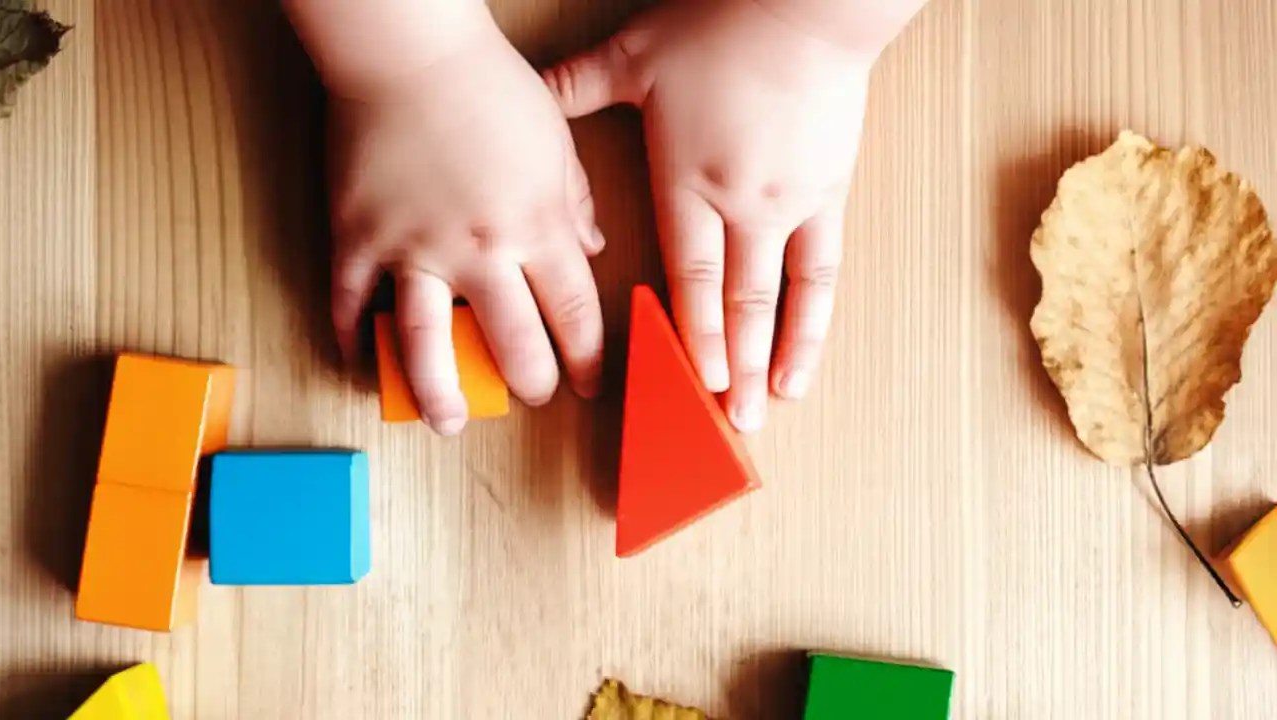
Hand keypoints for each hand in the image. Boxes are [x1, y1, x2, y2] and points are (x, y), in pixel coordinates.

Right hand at [328, 17, 604, 434]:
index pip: (573, 316)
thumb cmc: (490, 86)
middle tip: (529, 396)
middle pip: (512, 344)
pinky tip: (356, 363)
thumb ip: (575, 202)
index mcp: (537, 228)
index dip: (587, 358)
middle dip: (529, 383)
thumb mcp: (556, 142)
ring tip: (446, 424)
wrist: (410, 49)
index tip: (589, 381)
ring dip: (439, 393)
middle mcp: (480, 251)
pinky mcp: (356, 237)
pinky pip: (350, 302)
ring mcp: (413, 249)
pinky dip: (349, 338)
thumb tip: (592, 247)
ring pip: (426, 345)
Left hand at [546, 0, 886, 431]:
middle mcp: (739, 207)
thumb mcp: (635, 54)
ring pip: (780, 300)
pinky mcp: (830, 195)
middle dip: (728, 369)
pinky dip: (816, 320)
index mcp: (686, 182)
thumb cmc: (720, 27)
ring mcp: (789, 207)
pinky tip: (807, 355)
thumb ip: (578, 85)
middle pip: (734, 304)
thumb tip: (531, 92)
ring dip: (772, 359)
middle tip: (724, 422)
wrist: (805, 5)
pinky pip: (824, 270)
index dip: (685, 336)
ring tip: (768, 406)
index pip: (685, 277)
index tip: (681, 381)